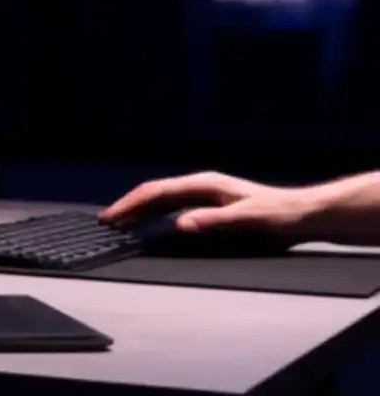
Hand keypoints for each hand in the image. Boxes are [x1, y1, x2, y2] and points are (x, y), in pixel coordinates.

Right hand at [99, 171, 312, 235]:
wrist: (303, 213)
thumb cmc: (278, 214)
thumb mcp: (247, 219)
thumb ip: (213, 221)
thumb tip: (180, 223)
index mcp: (204, 184)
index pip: (157, 191)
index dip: (131, 204)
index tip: (112, 217)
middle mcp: (201, 185)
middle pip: (154, 192)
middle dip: (127, 205)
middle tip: (105, 221)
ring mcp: (204, 193)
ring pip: (161, 198)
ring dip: (138, 209)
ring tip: (119, 222)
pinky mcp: (209, 204)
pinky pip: (172, 206)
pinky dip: (154, 213)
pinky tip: (149, 223)